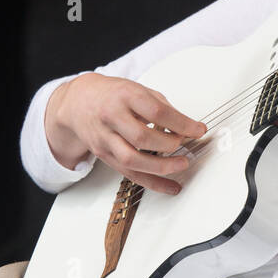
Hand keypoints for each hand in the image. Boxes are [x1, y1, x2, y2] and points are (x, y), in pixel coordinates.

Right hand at [45, 72, 206, 193]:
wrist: (78, 103)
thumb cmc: (112, 95)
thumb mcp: (138, 90)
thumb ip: (161, 107)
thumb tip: (187, 126)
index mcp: (125, 96)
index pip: (157, 111)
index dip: (182, 123)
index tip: (199, 129)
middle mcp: (112, 117)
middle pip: (142, 137)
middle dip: (169, 144)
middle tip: (185, 143)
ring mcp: (105, 139)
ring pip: (132, 160)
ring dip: (162, 166)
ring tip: (182, 164)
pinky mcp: (104, 156)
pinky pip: (129, 174)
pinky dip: (153, 183)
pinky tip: (170, 186)